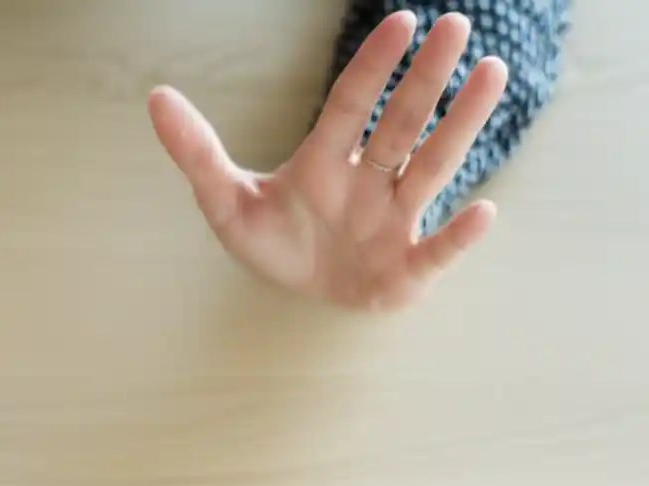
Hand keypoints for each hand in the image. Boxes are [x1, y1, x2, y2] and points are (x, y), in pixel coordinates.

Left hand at [149, 11, 508, 309]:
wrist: (297, 296)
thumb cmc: (273, 241)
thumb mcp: (224, 201)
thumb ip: (196, 151)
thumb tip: (155, 96)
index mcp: (325, 161)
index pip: (350, 105)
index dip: (372, 67)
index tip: (401, 21)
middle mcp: (368, 182)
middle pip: (401, 123)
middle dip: (426, 79)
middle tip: (458, 26)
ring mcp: (393, 221)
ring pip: (432, 167)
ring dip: (461, 125)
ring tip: (492, 74)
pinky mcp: (406, 268)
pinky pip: (436, 249)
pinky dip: (459, 236)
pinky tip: (485, 211)